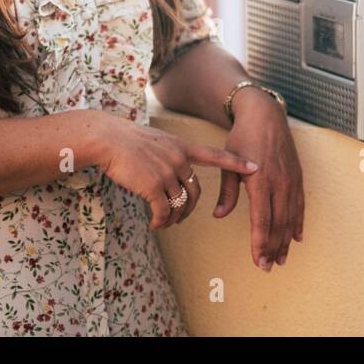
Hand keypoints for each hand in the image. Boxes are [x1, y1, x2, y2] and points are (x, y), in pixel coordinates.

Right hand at [97, 114, 258, 229]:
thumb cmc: (127, 140)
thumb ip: (171, 154)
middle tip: (179, 218)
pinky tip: (155, 225)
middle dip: (189, 209)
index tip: (256, 167)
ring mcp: (167, 172)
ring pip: (180, 204)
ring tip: (165, 223)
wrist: (108, 139)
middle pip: (195, 191)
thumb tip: (177, 171)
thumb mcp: (157, 141)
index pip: (215, 155)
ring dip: (174, 218)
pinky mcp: (153, 185)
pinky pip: (164, 211)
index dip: (236, 163)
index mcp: (182, 147)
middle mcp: (179, 159)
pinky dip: (161, 221)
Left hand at [214, 88, 304, 270]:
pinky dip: (298, 222)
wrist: (265, 115)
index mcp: (260, 180)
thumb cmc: (242, 137)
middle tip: (267, 267)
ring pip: (290, 217)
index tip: (258, 261)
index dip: (260, 243)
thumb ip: (227, 191)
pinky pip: (300, 205)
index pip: (262, 220)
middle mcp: (279, 182)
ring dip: (286, 240)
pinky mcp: (297, 177)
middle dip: (272, 248)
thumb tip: (220, 215)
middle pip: (278, 223)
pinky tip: (296, 237)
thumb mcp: (228, 162)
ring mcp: (291, 180)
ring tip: (281, 259)